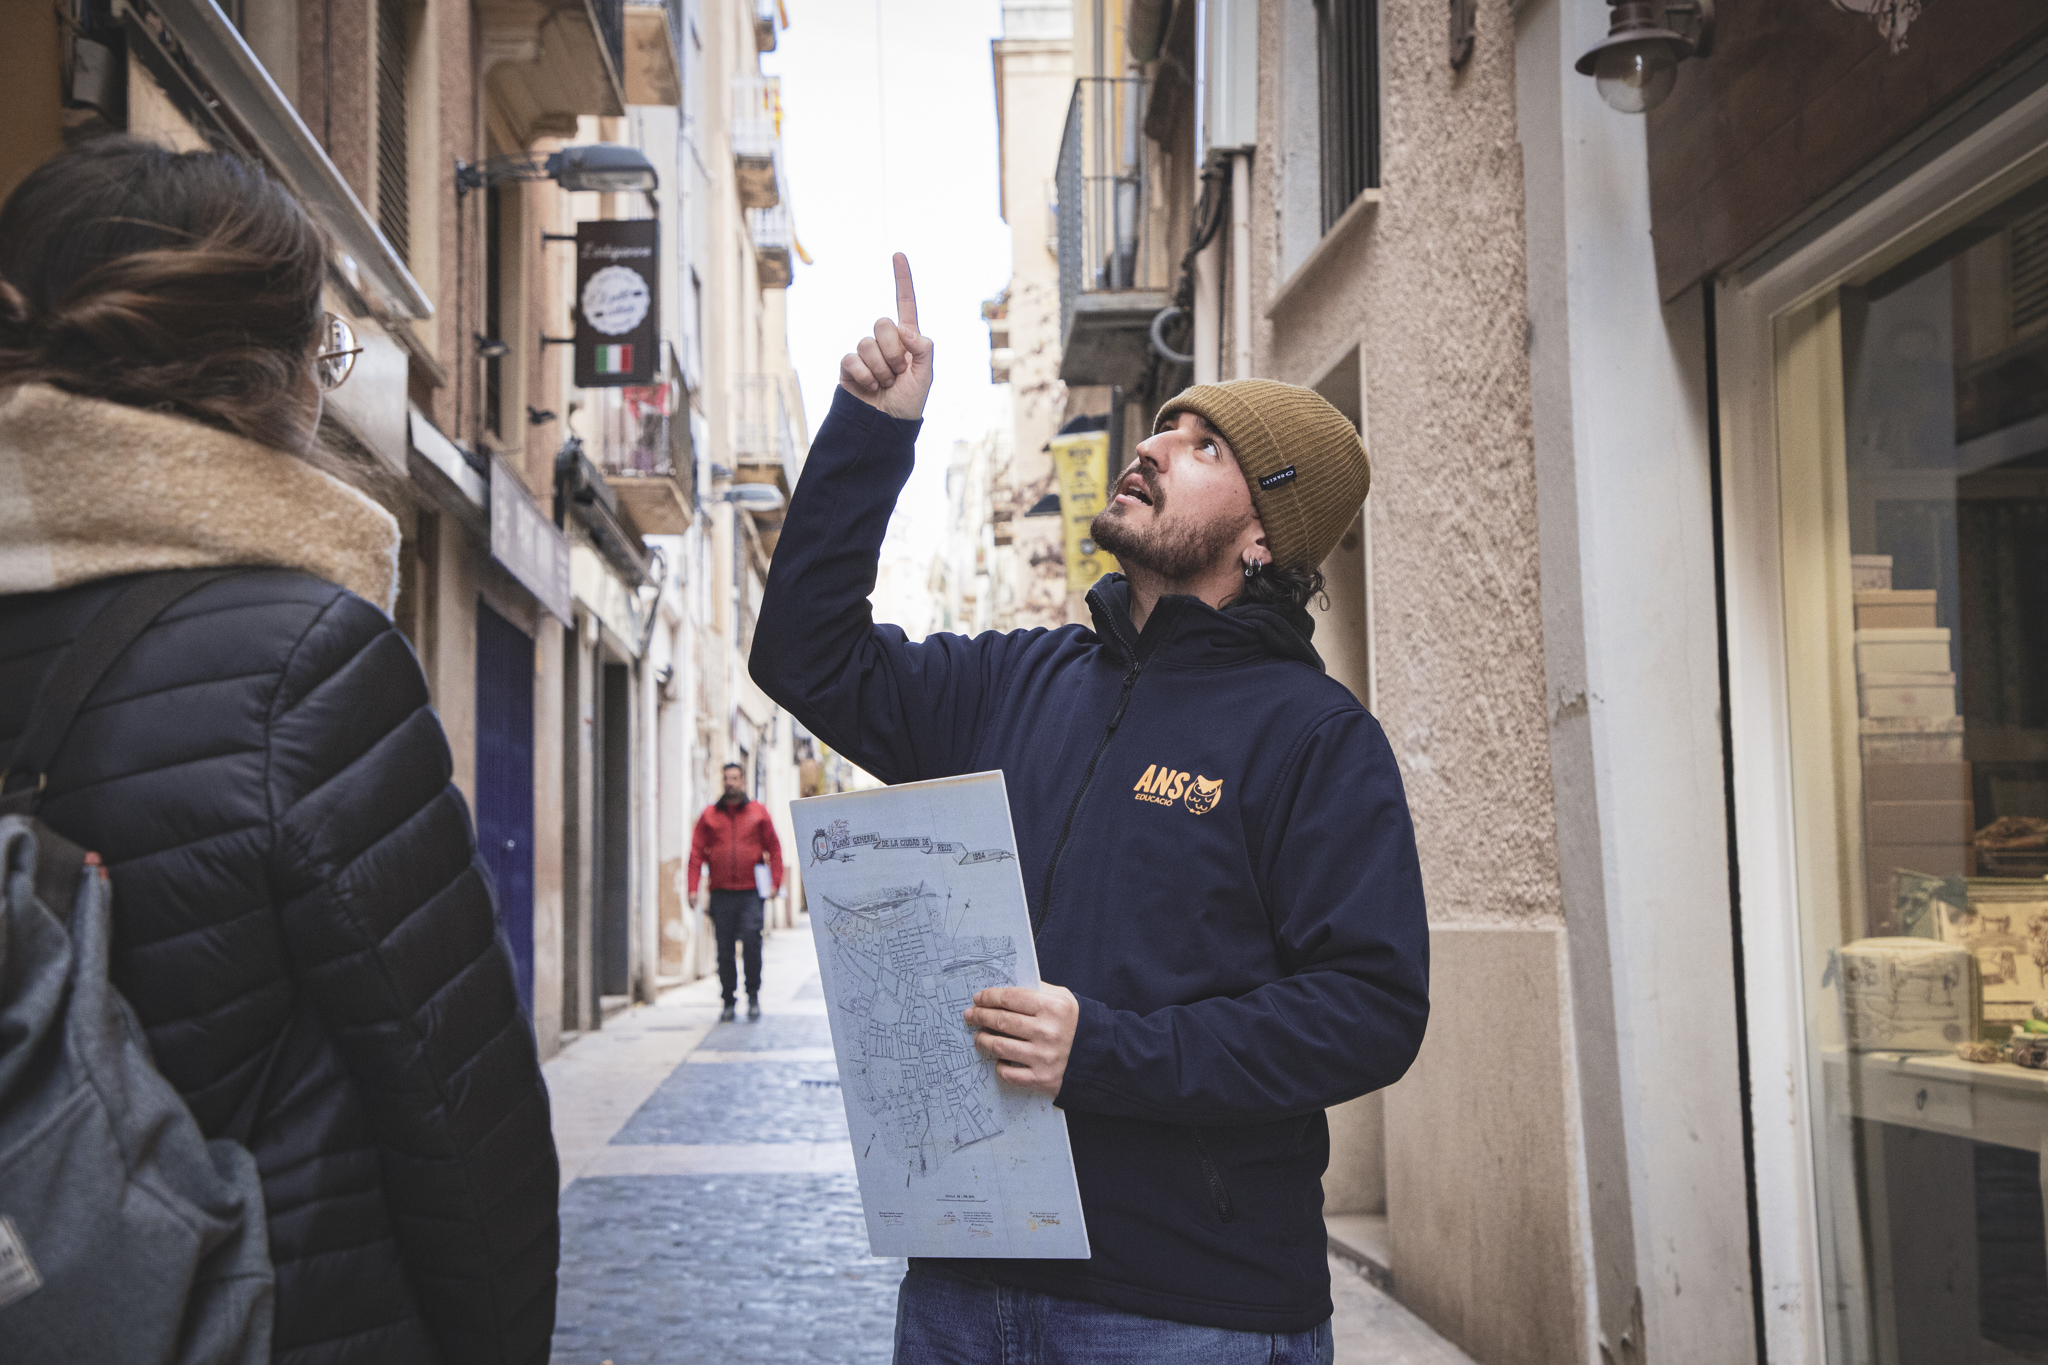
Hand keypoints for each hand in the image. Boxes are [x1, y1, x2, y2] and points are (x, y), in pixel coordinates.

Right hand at [839, 253, 934, 419]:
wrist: (885, 428)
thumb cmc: (908, 404)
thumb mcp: (926, 376)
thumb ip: (923, 349)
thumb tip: (904, 329)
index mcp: (908, 340)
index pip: (905, 304)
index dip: (902, 280)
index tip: (898, 254)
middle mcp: (886, 342)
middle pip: (883, 323)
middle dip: (893, 352)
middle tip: (897, 374)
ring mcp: (866, 353)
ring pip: (867, 343)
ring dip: (880, 369)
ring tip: (885, 385)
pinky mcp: (849, 366)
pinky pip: (853, 358)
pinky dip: (864, 376)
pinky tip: (869, 388)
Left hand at [964, 982, 1078, 1098]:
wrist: (1100, 1056)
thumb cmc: (1077, 1023)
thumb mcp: (1063, 998)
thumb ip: (1037, 991)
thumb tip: (1005, 990)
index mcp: (1053, 1008)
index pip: (1010, 998)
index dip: (989, 997)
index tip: (978, 998)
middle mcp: (1048, 1032)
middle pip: (1001, 1022)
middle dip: (980, 1016)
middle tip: (970, 1015)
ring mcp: (1044, 1057)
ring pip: (1000, 1047)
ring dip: (984, 1040)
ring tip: (978, 1036)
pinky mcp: (1042, 1079)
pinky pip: (1009, 1073)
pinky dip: (999, 1066)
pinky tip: (999, 1059)